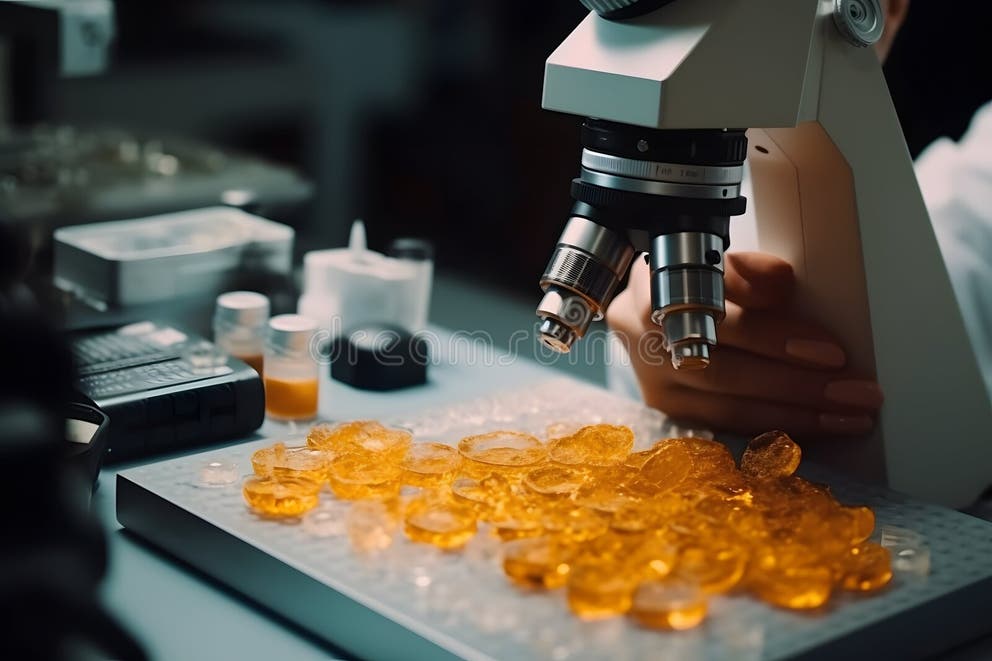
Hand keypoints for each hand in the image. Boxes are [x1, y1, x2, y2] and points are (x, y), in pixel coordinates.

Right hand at [607, 252, 882, 438]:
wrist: (652, 310)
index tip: (830, 350)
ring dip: (796, 411)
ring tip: (851, 414)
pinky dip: (777, 426)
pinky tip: (819, 426)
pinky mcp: (667, 406)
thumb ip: (748, 269)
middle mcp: (645, 334)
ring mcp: (652, 377)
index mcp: (656, 284)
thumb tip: (782, 278)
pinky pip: (728, 423)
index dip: (772, 332)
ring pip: (729, 403)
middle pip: (724, 367)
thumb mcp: (719, 260)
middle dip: (797, 381)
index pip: (716, 314)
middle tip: (856, 389)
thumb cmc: (697, 279)